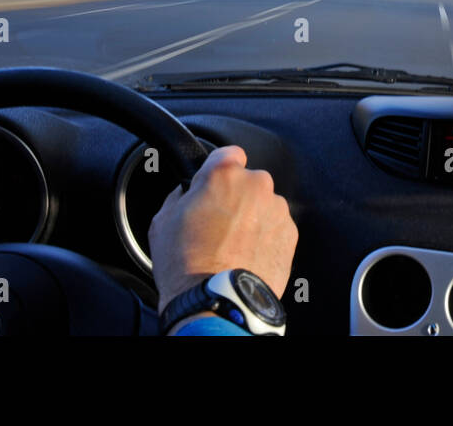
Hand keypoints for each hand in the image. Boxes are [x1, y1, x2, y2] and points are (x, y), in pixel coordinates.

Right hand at [148, 146, 297, 322]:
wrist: (217, 300)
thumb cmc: (187, 263)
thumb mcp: (163, 220)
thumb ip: (180, 195)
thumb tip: (186, 193)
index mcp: (224, 173)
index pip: (228, 152)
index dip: (218, 169)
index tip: (213, 183)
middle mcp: (256, 184)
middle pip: (248, 181)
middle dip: (235, 197)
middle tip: (217, 223)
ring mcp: (276, 209)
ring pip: (264, 205)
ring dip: (252, 218)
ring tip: (231, 244)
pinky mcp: (290, 233)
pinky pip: (276, 226)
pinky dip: (265, 236)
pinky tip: (245, 254)